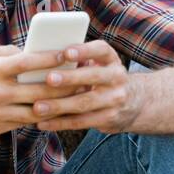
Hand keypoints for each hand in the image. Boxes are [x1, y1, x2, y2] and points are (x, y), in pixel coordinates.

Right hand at [0, 44, 82, 137]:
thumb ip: (7, 53)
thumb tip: (34, 51)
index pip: (28, 63)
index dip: (50, 59)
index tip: (68, 54)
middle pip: (38, 90)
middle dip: (63, 86)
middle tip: (82, 79)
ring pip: (35, 111)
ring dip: (57, 105)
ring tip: (76, 98)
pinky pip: (24, 122)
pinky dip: (41, 117)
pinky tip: (56, 112)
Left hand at [26, 39, 147, 134]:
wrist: (135, 103)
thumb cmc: (104, 78)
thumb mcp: (101, 65)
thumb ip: (81, 61)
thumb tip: (46, 59)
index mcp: (112, 60)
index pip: (101, 50)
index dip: (84, 51)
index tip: (66, 52)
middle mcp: (117, 78)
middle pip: (93, 77)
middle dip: (70, 78)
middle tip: (48, 79)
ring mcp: (114, 100)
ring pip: (85, 103)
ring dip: (59, 106)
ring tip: (38, 107)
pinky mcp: (108, 119)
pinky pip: (81, 122)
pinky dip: (60, 123)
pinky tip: (43, 123)